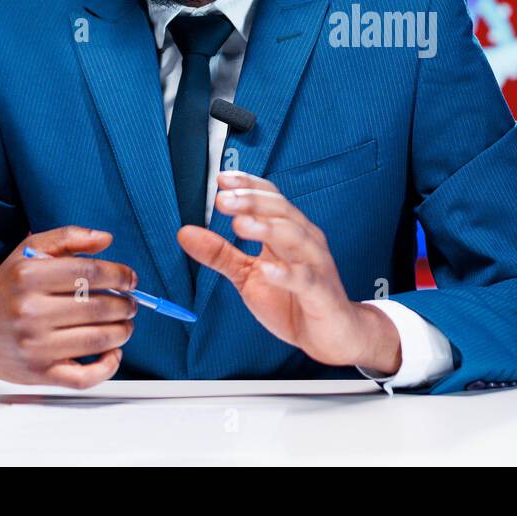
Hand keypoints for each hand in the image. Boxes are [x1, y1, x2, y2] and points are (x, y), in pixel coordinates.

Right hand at [0, 226, 138, 388]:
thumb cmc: (6, 289)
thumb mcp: (29, 252)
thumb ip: (68, 238)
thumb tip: (106, 239)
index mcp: (29, 276)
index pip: (90, 273)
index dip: (120, 275)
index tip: (130, 279)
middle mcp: (30, 311)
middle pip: (99, 307)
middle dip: (126, 304)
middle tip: (130, 303)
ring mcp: (34, 345)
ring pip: (98, 339)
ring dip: (123, 331)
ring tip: (124, 324)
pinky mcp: (38, 374)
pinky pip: (84, 377)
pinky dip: (107, 366)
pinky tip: (113, 352)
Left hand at [177, 170, 400, 373]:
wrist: (331, 335)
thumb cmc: (293, 300)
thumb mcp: (248, 276)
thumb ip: (219, 253)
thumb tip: (185, 233)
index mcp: (288, 232)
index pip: (270, 199)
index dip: (248, 186)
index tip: (222, 180)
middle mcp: (304, 242)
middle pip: (280, 211)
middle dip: (251, 202)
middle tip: (222, 199)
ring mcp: (315, 266)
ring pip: (295, 237)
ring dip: (267, 228)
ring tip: (240, 224)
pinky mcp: (320, 293)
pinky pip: (305, 279)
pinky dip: (286, 274)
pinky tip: (267, 269)